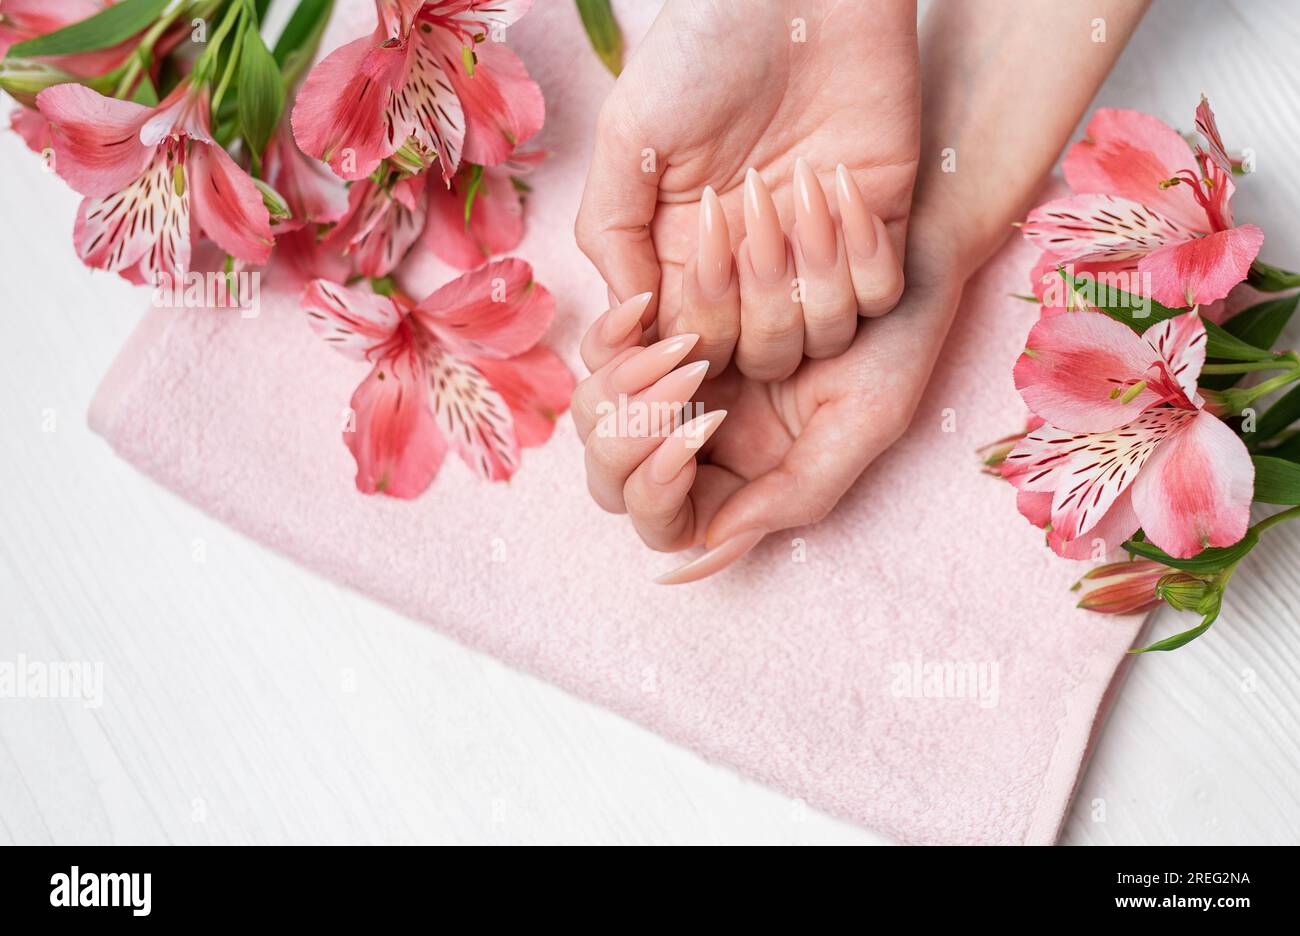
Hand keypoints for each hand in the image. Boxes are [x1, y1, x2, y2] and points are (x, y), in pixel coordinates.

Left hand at [571, 228, 962, 582]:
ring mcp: (672, 391)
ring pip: (598, 418)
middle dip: (627, 441)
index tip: (696, 434)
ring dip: (620, 388)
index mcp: (741, 482)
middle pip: (612, 481)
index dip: (657, 494)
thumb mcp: (866, 419)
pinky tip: (644, 307)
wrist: (902, 246)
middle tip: (680, 387)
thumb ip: (797, 492)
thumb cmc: (893, 337)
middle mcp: (698, 445)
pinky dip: (612, 335)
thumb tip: (706, 546)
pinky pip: (601, 351)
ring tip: (680, 347)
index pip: (664, 524)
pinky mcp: (657, 331)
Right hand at [575, 0, 918, 379]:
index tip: (693, 280)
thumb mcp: (628, 136)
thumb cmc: (703, 48)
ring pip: (821, 338)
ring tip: (797, 187)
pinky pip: (880, 295)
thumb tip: (630, 320)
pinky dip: (863, 256)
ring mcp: (816, 250)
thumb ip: (612, 234)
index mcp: (685, 253)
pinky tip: (840, 183)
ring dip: (808, 276)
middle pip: (756, 356)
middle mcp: (752, 266)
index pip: (689, 344)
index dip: (690, 334)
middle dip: (751, 301)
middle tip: (745, 208)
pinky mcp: (878, 225)